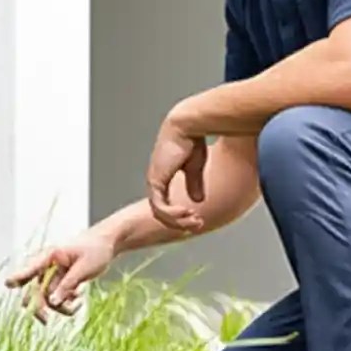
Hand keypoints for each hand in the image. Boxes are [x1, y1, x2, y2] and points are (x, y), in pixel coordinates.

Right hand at [4, 231, 115, 323]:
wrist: (106, 245)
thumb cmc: (95, 250)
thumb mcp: (83, 269)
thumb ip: (67, 285)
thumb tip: (52, 302)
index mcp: (51, 256)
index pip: (31, 268)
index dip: (18, 276)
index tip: (8, 283)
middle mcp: (47, 266)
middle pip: (34, 290)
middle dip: (39, 307)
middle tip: (46, 321)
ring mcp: (52, 275)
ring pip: (46, 298)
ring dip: (60, 306)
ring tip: (78, 301)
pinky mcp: (59, 282)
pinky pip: (56, 298)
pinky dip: (66, 302)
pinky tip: (79, 296)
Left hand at [145, 113, 207, 231]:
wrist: (188, 126)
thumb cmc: (191, 141)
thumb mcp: (195, 167)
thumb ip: (194, 184)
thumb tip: (197, 201)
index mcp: (162, 177)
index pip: (165, 205)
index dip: (180, 216)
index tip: (197, 218)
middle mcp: (155, 181)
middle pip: (161, 213)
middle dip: (180, 223)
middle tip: (198, 225)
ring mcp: (153, 181)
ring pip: (159, 213)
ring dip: (178, 221)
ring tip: (194, 221)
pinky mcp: (156, 180)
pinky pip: (160, 207)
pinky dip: (172, 214)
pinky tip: (187, 213)